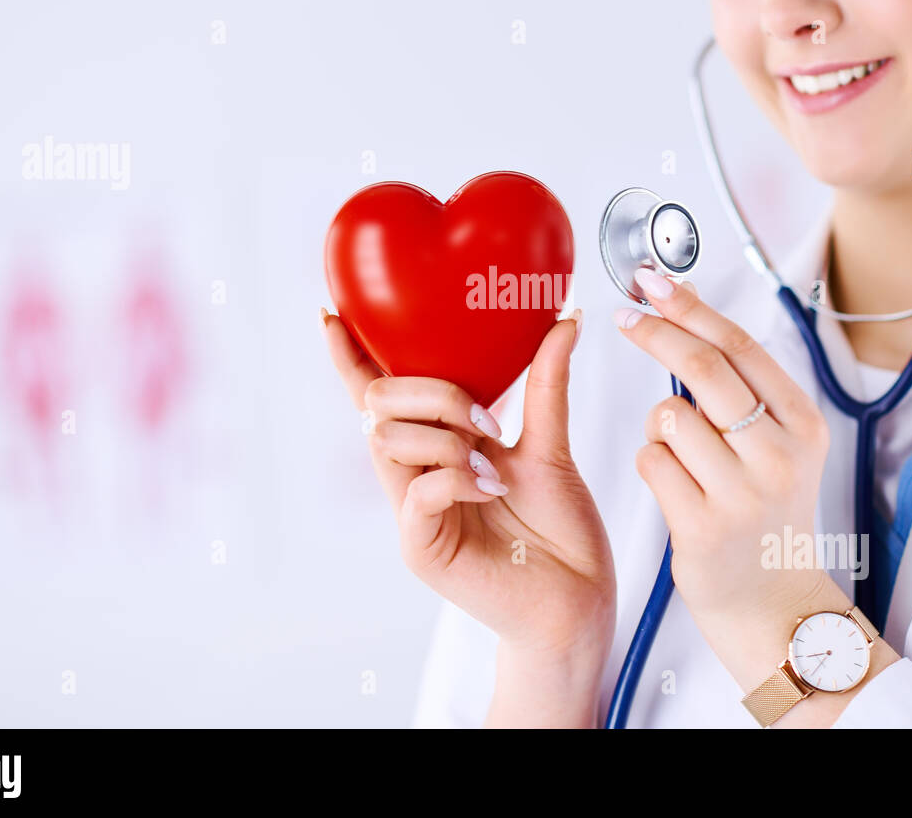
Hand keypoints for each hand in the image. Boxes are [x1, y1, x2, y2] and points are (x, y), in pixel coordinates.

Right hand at [322, 307, 614, 724]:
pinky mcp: (420, 547)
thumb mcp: (550, 447)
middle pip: (378, 403)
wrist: (579, 598)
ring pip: (390, 439)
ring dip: (446, 436)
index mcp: (441, 446)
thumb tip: (562, 320)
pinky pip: (417, 492)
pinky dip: (456, 478)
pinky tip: (491, 489)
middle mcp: (418, 474)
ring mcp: (414, 512)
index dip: (353, 356)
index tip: (332, 314)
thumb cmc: (560, 532)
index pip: (384, 395)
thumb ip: (545, 387)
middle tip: (487, 418)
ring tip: (494, 462)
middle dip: (430, 391)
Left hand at [613, 269, 856, 695]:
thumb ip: (745, 389)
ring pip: (667, 417)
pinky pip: (651, 461)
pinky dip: (651, 463)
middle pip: (701, 369)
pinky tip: (676, 487)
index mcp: (804, 425)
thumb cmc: (766, 517)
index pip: (739, 347)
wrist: (774, 604)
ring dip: (658, 425)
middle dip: (655, 334)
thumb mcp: (781, 448)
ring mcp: (743, 493)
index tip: (653, 282)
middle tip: (627, 319)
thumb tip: (689, 312)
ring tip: (682, 455)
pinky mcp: (702, 526)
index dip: (690, 307)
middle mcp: (780, 455)